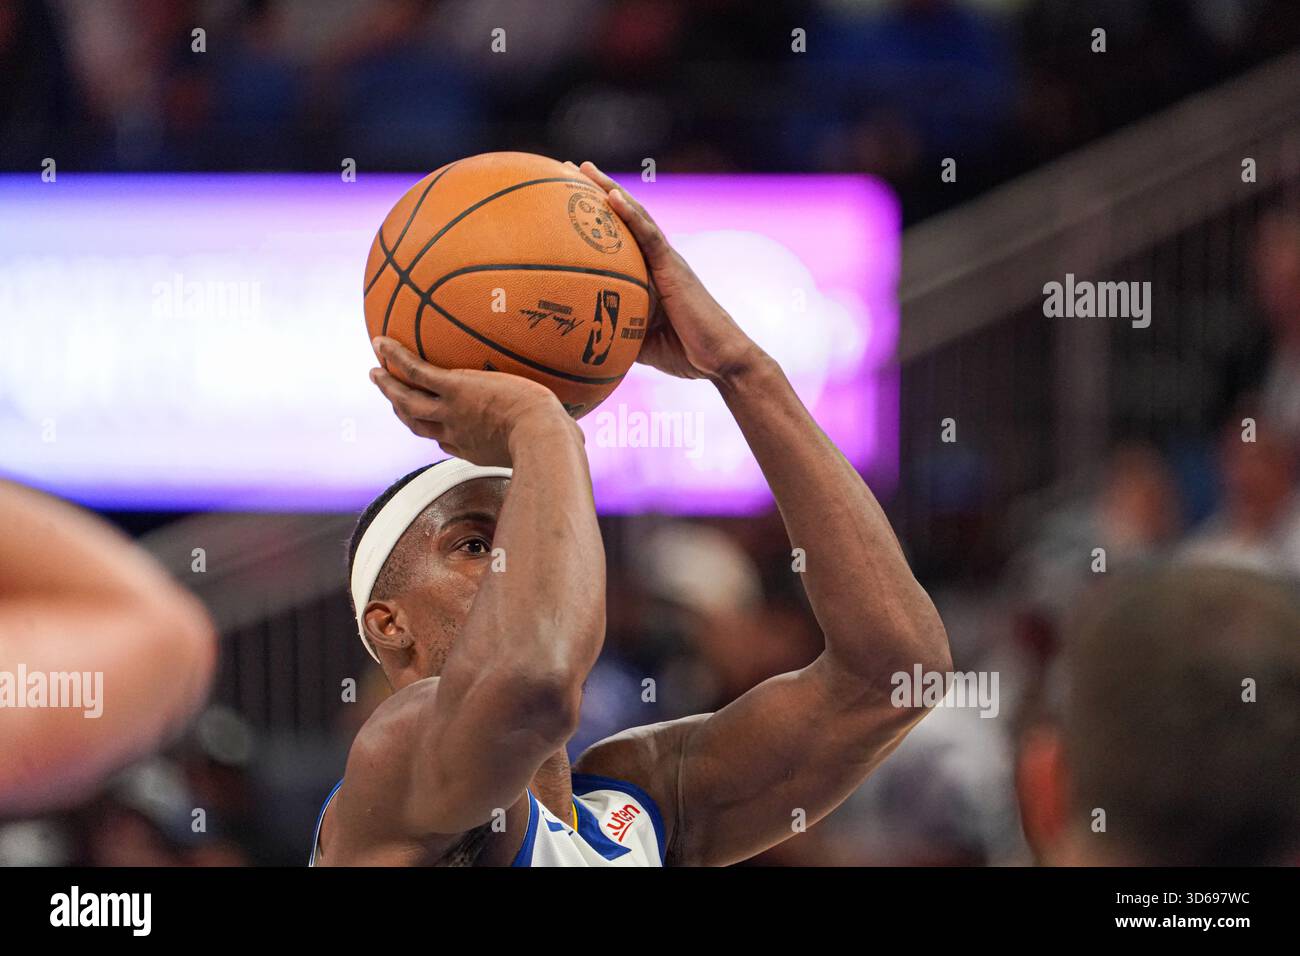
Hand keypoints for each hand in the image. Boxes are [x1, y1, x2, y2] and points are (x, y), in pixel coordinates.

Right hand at [369, 337, 579, 466]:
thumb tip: (580, 436)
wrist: (542, 438)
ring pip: (407, 400)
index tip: (434, 426)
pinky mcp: (453, 389)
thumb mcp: (554, 442)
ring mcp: (451, 411)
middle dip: (401, 409)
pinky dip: (395, 359)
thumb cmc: (556, 444)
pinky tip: (381, 342)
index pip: (449, 441)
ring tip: (374, 370)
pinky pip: (415, 371)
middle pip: (418, 422)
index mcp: (476, 448)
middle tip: (388, 393)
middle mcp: (456, 433)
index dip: (437, 432)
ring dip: (388, 385)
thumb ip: (558, 436)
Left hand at [571, 160, 762, 381]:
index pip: (621, 236)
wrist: (722, 360)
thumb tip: (583, 337)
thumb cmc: (687, 353)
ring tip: (583, 168)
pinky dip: (630, 214)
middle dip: (597, 190)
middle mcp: (659, 259)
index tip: (569, 196)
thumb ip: (617, 331)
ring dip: (609, 190)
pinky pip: (650, 236)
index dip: (597, 214)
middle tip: (566, 169)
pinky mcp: (675, 268)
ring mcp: (668, 260)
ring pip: (635, 216)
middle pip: (625, 216)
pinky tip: (612, 196)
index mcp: (651, 273)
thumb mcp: (641, 341)